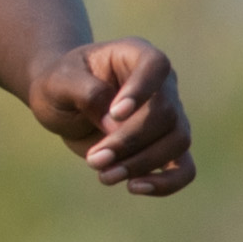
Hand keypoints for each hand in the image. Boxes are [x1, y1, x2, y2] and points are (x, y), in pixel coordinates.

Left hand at [28, 38, 194, 195]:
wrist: (63, 105)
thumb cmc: (60, 84)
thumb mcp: (57, 81)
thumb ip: (86, 93)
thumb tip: (116, 124)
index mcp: (135, 54)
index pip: (156, 65)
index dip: (142, 90)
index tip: (114, 113)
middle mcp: (160, 84)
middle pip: (166, 113)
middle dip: (129, 141)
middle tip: (93, 158)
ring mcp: (168, 116)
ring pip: (177, 141)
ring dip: (141, 163)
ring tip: (103, 175)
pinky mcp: (165, 147)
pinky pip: (184, 169)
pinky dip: (166, 183)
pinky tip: (133, 187)